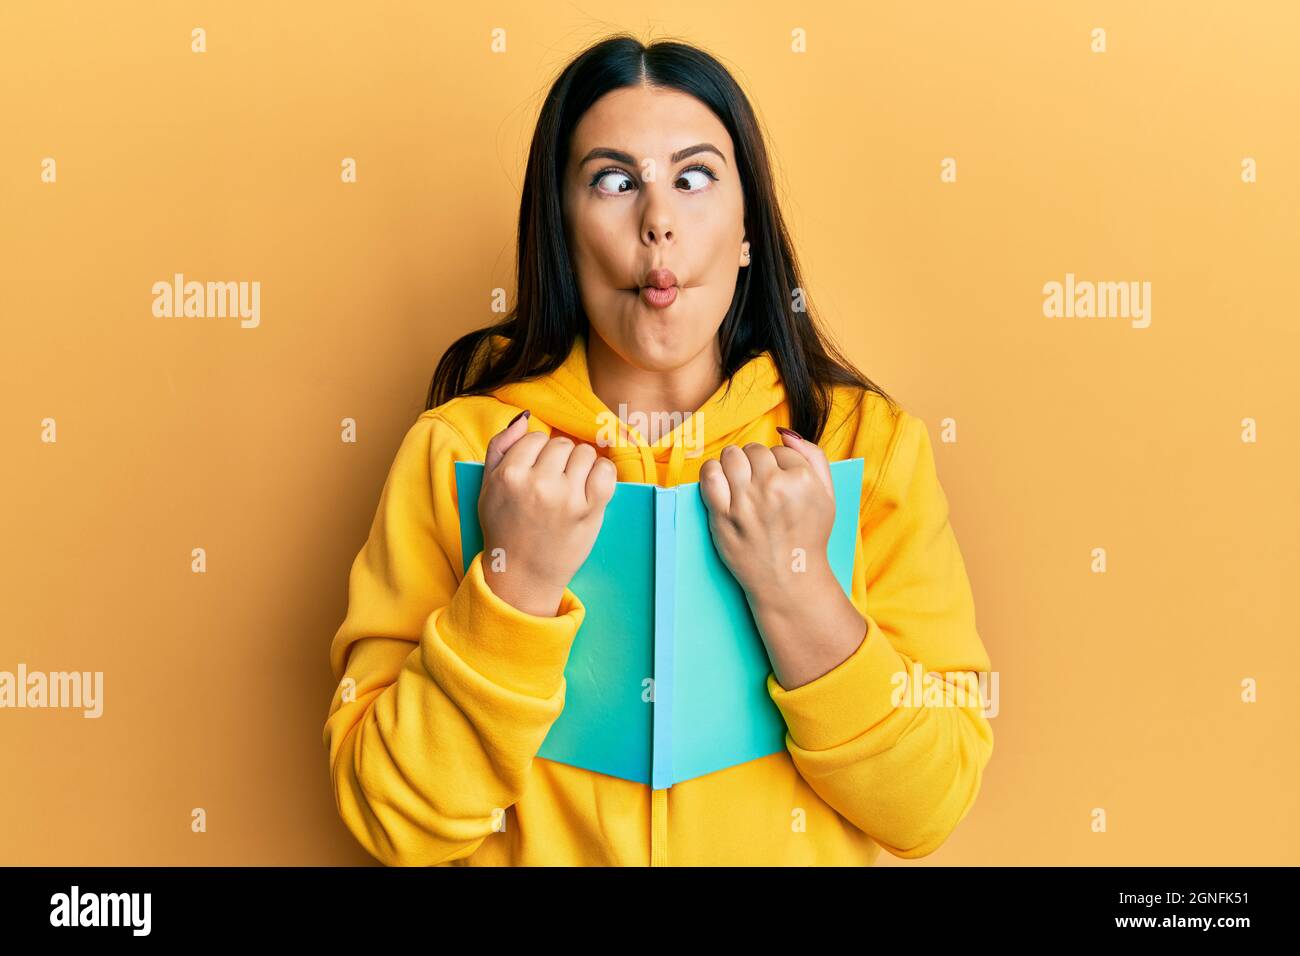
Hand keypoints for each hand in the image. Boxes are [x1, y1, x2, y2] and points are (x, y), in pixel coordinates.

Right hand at [477, 410, 617, 616]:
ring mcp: (566, 497)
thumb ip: (500, 447)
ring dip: (581, 466)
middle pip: (562, 444)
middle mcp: (538, 483)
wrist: (521, 575)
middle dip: (559, 459)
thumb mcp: (487, 486)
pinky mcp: (590, 511)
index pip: (536, 437)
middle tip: (554, 482)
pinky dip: (602, 474)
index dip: (538, 452)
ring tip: (571, 486)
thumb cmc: (504, 529)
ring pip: (584, 453)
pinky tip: (591, 486)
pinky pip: (606, 471)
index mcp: (510, 475)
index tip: (537, 471)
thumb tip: (525, 417)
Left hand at [698, 429, 836, 608]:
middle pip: (755, 450)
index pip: (780, 450)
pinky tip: (721, 480)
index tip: (780, 481)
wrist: (790, 579)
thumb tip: (785, 432)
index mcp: (802, 480)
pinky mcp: (723, 517)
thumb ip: (813, 456)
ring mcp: (746, 503)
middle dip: (757, 462)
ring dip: (735, 463)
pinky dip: (712, 471)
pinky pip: (709, 476)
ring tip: (740, 480)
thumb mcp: (827, 494)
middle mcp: (773, 488)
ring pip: (731, 456)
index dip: (780, 464)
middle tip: (760, 483)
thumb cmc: (808, 536)